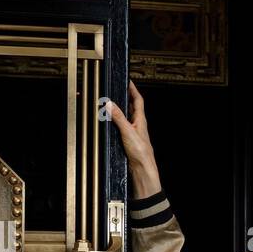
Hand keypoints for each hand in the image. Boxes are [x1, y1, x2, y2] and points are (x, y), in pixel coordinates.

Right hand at [107, 80, 160, 195]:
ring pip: (125, 117)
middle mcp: (138, 125)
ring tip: (110, 102)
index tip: (128, 80)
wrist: (143, 171)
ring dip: (119, 109)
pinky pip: (121, 127)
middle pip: (131, 107)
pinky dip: (115, 122)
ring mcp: (133, 133)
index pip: (138, 100)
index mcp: (141, 120)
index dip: (133, 89)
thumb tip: (110, 104)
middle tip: (117, 89)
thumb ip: (119, 118)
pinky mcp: (128, 141)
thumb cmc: (141, 153)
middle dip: (125, 97)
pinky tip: (109, 123)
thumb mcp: (128, 132)